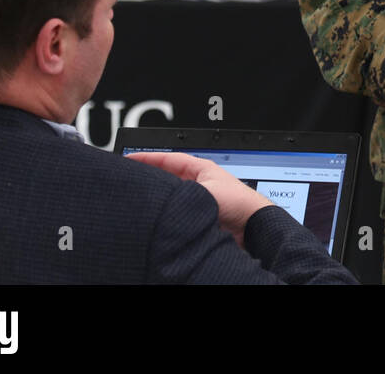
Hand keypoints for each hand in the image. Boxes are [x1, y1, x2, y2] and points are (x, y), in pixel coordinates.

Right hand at [126, 151, 269, 246]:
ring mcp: (197, 199)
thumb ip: (183, 193)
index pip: (170, 158)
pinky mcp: (198, 216)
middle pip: (167, 176)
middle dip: (150, 176)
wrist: (253, 226)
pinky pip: (176, 211)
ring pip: (171, 195)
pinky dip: (166, 212)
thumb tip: (163, 199)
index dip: (150, 157)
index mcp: (200, 169)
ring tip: (141, 196)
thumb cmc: (239, 203)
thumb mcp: (205, 192)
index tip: (131, 158)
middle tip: (131, 178)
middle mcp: (198, 183)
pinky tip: (157, 216)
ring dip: (158, 196)